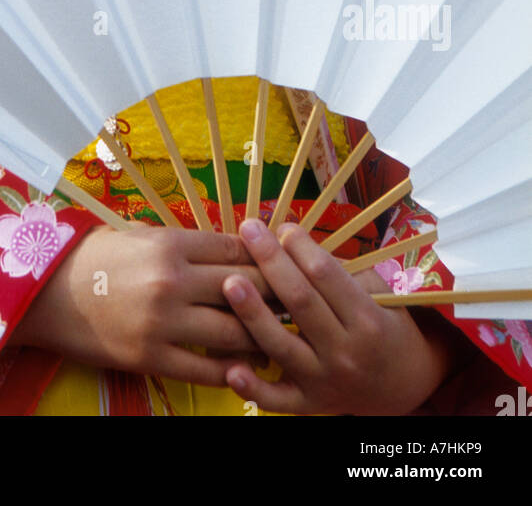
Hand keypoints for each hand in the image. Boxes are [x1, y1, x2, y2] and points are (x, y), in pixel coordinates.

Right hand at [15, 224, 271, 385]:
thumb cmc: (94, 257)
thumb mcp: (139, 235)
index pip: (236, 248)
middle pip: (244, 286)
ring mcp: (163, 322)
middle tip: (298, 299)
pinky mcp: (151, 357)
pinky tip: (249, 367)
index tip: (283, 262)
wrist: (46, 293)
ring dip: (263, 333)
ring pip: (234, 330)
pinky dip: (233, 369)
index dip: (265, 255)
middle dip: (275, 292)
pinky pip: (206, 368)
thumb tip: (231, 249)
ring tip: (282, 336)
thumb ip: (185, 244)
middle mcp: (172, 281)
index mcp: (170, 244)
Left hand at [222, 220, 454, 414]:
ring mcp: (324, 381)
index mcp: (366, 319)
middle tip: (249, 229)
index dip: (300, 246)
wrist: (402, 387)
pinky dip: (254, 389)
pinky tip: (232, 370)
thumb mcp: (377, 292)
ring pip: (281, 345)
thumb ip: (338, 269)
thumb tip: (289, 239)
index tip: (281, 226)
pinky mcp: (307, 405)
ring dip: (252, 313)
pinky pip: (276, 401)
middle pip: (300, 301)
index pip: (326, 275)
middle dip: (271, 261)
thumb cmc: (384, 325)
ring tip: (229, 281)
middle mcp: (345, 352)